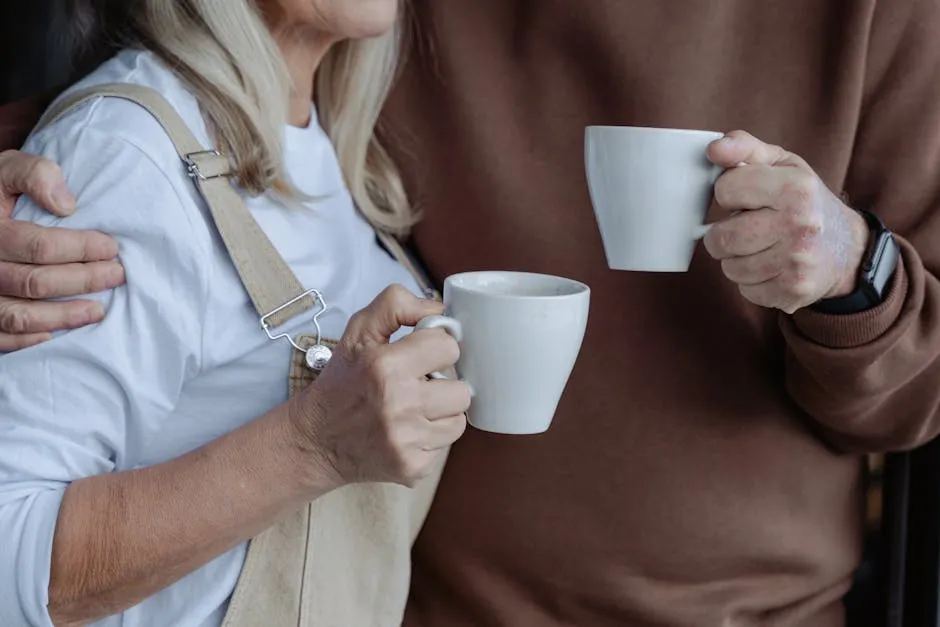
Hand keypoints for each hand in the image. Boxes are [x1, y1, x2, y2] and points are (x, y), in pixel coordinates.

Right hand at [0, 150, 124, 349]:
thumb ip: (34, 175)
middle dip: (83, 280)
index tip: (112, 248)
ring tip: (98, 311)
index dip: (80, 249)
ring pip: (18, 315)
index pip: (39, 246)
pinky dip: (26, 340)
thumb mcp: (6, 169)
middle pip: (35, 282)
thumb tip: (66, 205)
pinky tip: (55, 335)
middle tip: (117, 276)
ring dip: (63, 316)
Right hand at [288, 285, 469, 487]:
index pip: (448, 346)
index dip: (436, 349)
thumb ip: (397, 305)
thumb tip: (440, 310)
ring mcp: (405, 439)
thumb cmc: (342, 382)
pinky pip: (445, 446)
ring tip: (414, 409)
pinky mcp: (411, 466)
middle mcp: (397, 403)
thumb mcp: (358, 331)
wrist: (315, 440)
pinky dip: (430, 439)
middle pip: (462, 390)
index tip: (422, 356)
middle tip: (418, 386)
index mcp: (385, 365)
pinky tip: (406, 432)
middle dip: (443, 386)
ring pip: (459, 420)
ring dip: (441, 414)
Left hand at [702, 131, 869, 313]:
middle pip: (720, 237)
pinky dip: (751, 281)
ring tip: (760, 247)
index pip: (725, 190)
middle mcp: (799, 226)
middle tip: (746, 227)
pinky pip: (745, 290)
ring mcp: (797, 263)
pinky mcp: (793, 292)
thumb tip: (713, 149)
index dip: (729, 193)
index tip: (746, 196)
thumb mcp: (783, 165)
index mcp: (795, 188)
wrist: (848, 249)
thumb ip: (745, 148)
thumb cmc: (805, 201)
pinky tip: (771, 266)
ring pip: (729, 268)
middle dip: (724, 233)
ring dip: (736, 259)